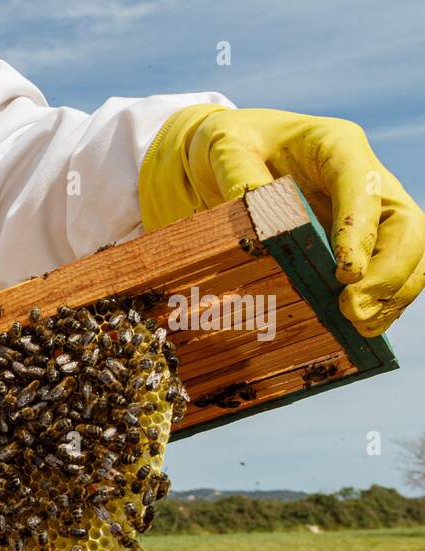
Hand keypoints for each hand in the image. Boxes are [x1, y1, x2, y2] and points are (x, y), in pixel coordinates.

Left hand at [139, 105, 424, 335]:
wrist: (229, 155)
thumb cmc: (230, 144)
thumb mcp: (222, 146)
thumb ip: (237, 173)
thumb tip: (256, 216)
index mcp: (338, 147)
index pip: (363, 186)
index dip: (360, 231)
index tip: (345, 274)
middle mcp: (365, 179)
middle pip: (405, 224)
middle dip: (389, 272)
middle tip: (352, 312)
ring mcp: (367, 213)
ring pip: (408, 252)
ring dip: (391, 294)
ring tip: (359, 327)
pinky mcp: (358, 242)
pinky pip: (386, 273)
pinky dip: (379, 302)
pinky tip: (355, 328)